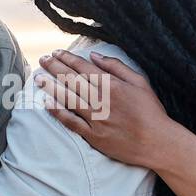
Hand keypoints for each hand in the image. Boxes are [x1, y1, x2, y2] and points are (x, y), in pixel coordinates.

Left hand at [35, 50, 185, 171]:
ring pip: (69, 99)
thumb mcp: (140, 83)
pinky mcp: (93, 135)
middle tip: (42, 60)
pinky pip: (71, 122)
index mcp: (113, 86)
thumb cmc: (150, 111)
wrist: (157, 142)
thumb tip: (94, 56)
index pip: (84, 68)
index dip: (68, 59)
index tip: (55, 53)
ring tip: (38, 79)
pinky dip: (58, 112)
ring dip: (51, 88)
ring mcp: (96, 118)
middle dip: (55, 68)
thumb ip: (116, 67)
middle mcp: (102, 100)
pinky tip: (46, 103)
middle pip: (73, 81)